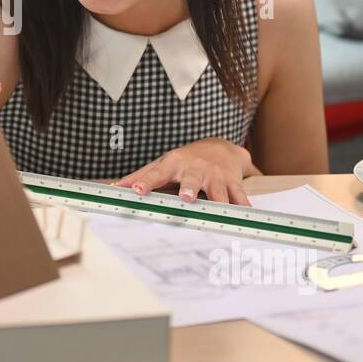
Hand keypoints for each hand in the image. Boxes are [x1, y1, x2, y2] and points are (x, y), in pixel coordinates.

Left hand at [114, 138, 260, 205]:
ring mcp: (215, 175)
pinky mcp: (232, 182)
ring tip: (218, 209)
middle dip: (189, 188)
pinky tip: (246, 214)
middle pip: (192, 179)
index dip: (146, 182)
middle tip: (186, 197)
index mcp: (174, 163)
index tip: (137, 190)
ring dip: (218, 199)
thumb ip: (141, 176)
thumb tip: (116, 187)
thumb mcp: (162, 163)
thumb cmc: (185, 160)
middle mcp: (195, 168)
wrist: (220, 147)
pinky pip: (238, 195)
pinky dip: (243, 205)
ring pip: (217, 189)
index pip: (157, 173)